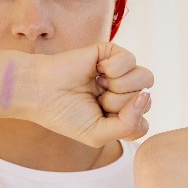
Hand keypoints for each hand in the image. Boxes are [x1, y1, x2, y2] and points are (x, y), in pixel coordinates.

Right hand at [28, 43, 153, 145]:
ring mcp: (120, 73)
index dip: (124, 124)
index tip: (101, 120)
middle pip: (147, 101)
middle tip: (95, 101)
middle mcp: (125, 94)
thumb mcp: (98, 134)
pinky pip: (130, 59)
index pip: (143, 124)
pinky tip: (96, 70)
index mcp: (121, 116)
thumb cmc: (66, 115)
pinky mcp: (111, 53)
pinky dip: (113, 67)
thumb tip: (147, 95)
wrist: (40, 92)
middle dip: (118, 104)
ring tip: (99, 85)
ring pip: (146, 78)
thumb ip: (129, 124)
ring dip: (121, 86)